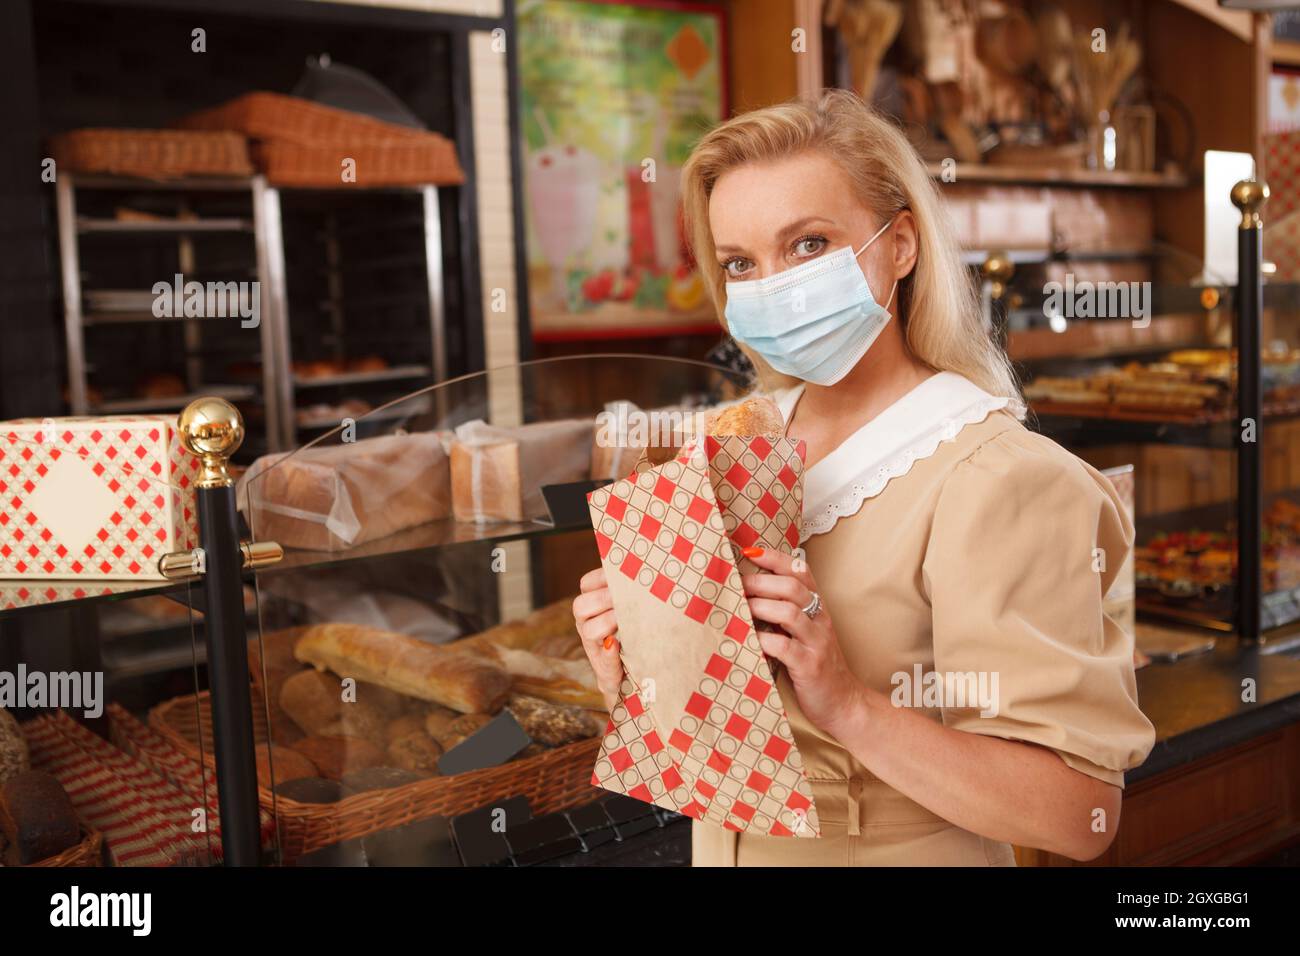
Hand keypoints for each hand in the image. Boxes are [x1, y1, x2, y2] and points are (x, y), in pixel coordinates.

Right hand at [572, 567, 624, 712]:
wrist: (634, 676)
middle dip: (602, 599)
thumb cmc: (636, 634)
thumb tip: (648, 571)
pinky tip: (616, 645)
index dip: (601, 578)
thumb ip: (633, 593)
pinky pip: (603, 660)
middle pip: (581, 606)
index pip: (586, 584)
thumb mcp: (632, 611)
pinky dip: (609, 653)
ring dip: (606, 622)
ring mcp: (593, 647)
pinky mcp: (604, 669)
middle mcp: (587, 625)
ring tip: (623, 619)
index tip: (619, 576)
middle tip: (621, 597)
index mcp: (593, 607)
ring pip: (588, 630)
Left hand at [741, 547, 865, 736]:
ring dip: (760, 607)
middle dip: (761, 582)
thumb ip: (786, 611)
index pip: (801, 571)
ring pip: (790, 613)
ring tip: (740, 608)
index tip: (750, 552)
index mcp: (817, 608)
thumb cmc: (814, 663)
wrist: (843, 702)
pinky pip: (784, 647)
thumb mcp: (805, 632)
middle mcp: (820, 620)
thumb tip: (749, 591)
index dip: (776, 558)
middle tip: (737, 584)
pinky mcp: (809, 666)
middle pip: (792, 588)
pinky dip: (763, 640)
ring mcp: (816, 643)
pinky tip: (749, 640)